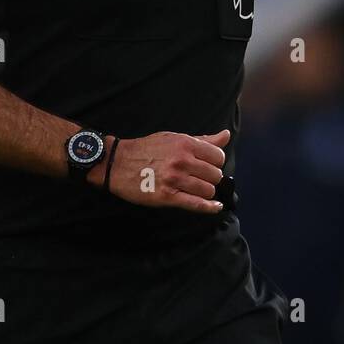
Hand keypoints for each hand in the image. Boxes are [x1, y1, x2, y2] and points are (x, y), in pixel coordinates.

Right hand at [97, 129, 229, 213]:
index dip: (216, 162)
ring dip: (206, 191)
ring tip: (196, 189)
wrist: (117, 163)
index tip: (209, 165)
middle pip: (215, 175)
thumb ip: (202, 139)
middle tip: (200, 178)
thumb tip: (226, 135)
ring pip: (208, 190)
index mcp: (185, 144)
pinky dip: (209, 208)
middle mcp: (182, 161)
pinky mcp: (167, 196)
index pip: (218, 156)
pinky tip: (215, 207)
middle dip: (211, 178)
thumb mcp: (173, 138)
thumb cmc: (146, 149)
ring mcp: (175, 179)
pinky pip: (196, 204)